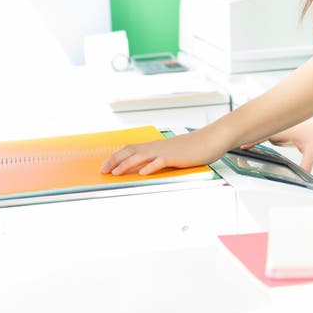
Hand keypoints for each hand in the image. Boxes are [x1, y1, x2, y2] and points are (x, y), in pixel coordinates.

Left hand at [100, 128, 224, 175]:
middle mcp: (157, 147)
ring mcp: (165, 151)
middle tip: (104, 170)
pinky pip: (161, 161)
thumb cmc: (192, 148)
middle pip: (131, 151)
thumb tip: (145, 168)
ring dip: (127, 164)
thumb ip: (158, 159)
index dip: (116, 157)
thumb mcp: (172, 153)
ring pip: (142, 156)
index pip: (130, 149)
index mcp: (155, 146)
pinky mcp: (175, 157)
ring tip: (116, 172)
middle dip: (115, 160)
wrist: (209, 140)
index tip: (105, 165)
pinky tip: (143, 172)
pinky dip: (151, 166)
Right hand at [242, 116, 312, 172]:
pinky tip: (255, 145)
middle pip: (260, 132)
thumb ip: (306, 165)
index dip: (252, 138)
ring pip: (263, 133)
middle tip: (235, 144)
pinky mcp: (283, 133)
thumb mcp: (312, 152)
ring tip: (241, 145)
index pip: (264, 133)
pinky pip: (268, 135)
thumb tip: (303, 176)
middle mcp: (281, 129)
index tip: (241, 144)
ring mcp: (281, 130)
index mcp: (285, 130)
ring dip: (254, 137)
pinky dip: (260, 138)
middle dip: (248, 136)